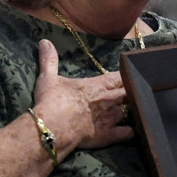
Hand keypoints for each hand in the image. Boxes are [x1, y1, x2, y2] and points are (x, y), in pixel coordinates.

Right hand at [32, 39, 132, 154]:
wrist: (52, 127)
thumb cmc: (52, 101)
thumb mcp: (48, 78)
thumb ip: (49, 60)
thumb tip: (44, 41)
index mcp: (98, 84)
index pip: (120, 77)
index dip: (126, 77)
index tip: (128, 77)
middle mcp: (110, 99)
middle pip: (130, 93)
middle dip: (132, 93)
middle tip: (132, 94)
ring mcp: (111, 118)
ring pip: (131, 111)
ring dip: (131, 111)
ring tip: (132, 111)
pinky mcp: (110, 135)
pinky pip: (128, 133)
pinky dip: (131, 132)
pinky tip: (132, 131)